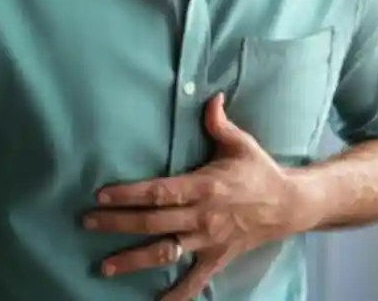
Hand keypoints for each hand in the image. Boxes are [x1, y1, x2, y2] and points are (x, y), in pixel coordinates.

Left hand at [83, 94, 315, 300]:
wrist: (290, 204)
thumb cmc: (261, 171)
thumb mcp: (241, 143)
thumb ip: (219, 122)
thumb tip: (210, 96)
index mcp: (206, 186)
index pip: (160, 191)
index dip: (129, 194)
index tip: (101, 195)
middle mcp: (203, 215)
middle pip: (153, 222)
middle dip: (117, 224)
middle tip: (87, 224)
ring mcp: (209, 240)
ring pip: (166, 253)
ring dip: (134, 261)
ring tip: (105, 267)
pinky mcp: (218, 257)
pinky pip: (195, 281)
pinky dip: (176, 295)